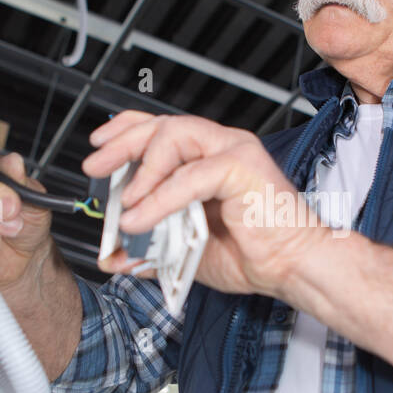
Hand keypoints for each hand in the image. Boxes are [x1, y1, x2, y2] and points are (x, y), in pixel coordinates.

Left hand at [82, 111, 328, 299]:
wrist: (295, 267)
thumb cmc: (256, 255)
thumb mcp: (187, 252)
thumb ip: (151, 250)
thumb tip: (114, 257)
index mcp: (211, 158)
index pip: (162, 128)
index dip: (126, 132)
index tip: (99, 149)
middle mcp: (223, 147)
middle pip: (161, 125)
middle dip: (122, 144)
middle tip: (96, 168)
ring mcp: (235, 152)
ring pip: (174, 137)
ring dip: (141, 169)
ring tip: (125, 201)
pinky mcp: (243, 167)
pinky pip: (190, 176)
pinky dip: (160, 199)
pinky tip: (142, 217)